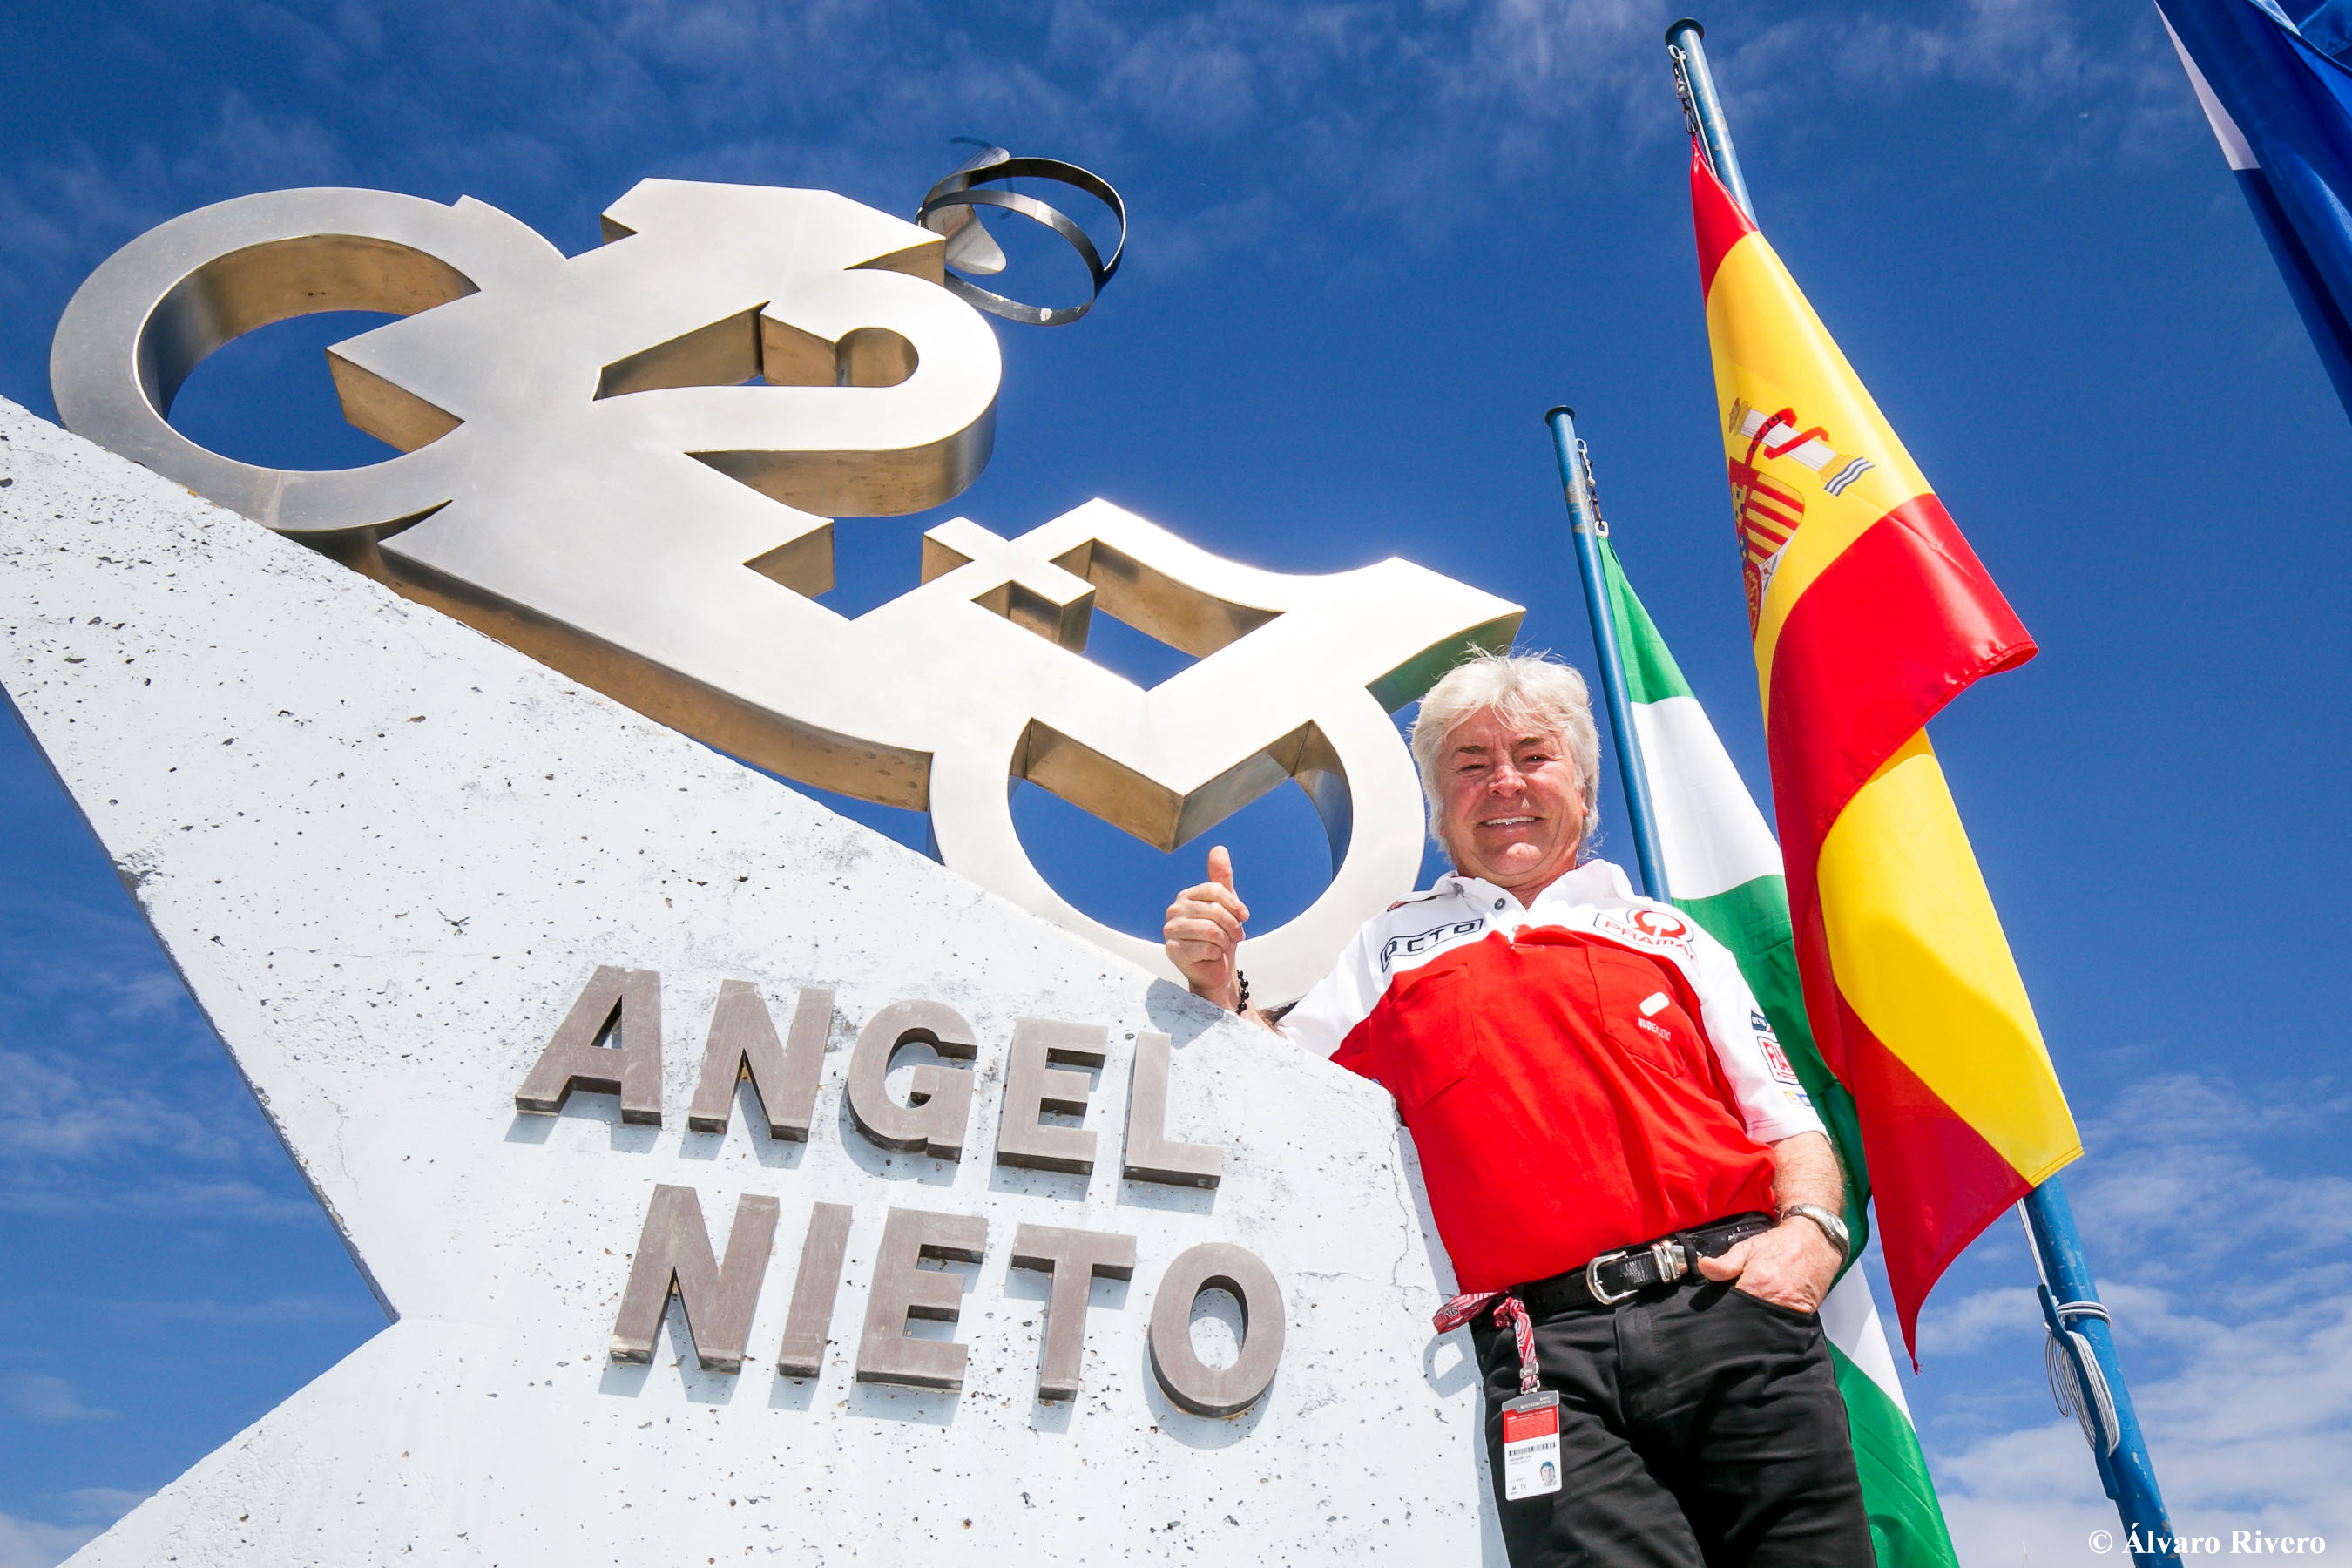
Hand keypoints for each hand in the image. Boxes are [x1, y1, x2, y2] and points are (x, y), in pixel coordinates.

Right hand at [1164, 845, 1247, 1009]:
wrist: (1216, 969)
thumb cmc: (1221, 936)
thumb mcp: (1227, 904)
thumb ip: (1222, 878)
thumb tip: (1218, 849)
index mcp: (1187, 896)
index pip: (1215, 890)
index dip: (1234, 904)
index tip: (1244, 916)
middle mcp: (1174, 910)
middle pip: (1214, 910)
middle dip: (1232, 925)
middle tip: (1236, 935)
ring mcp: (1170, 930)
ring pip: (1210, 930)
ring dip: (1224, 941)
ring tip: (1222, 945)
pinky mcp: (1172, 950)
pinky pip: (1205, 948)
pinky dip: (1215, 954)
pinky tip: (1210, 956)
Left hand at [1695, 1217, 1841, 1312]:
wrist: (1815, 1240)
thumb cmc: (1781, 1244)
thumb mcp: (1747, 1248)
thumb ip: (1724, 1263)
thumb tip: (1704, 1268)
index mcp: (1757, 1284)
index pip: (1731, 1308)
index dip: (1723, 1309)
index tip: (1720, 1308)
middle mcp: (1775, 1300)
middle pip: (1748, 1320)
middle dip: (1739, 1318)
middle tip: (1738, 1308)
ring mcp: (1791, 1310)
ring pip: (1765, 1326)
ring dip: (1756, 1322)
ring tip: (1753, 1309)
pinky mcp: (1804, 1316)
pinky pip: (1784, 1326)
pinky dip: (1774, 1323)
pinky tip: (1770, 1312)